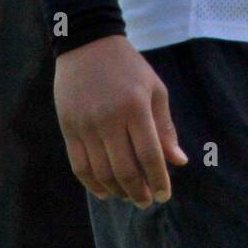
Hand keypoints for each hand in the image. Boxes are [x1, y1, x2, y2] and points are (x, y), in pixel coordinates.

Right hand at [54, 35, 187, 207]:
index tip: (165, 196)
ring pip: (101, 172)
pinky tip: (105, 192)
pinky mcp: (68, 128)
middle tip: (148, 202)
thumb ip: (165, 127)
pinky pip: (79, 166)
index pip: (149, 154)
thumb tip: (179, 162)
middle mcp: (109, 119)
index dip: (159, 180)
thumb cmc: (129, 68)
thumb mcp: (155, 89)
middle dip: (139, 192)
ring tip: (130, 197)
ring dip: (117, 191)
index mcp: (136, 107)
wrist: (88, 45)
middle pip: (124, 169)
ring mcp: (86, 125)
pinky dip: (92, 184)